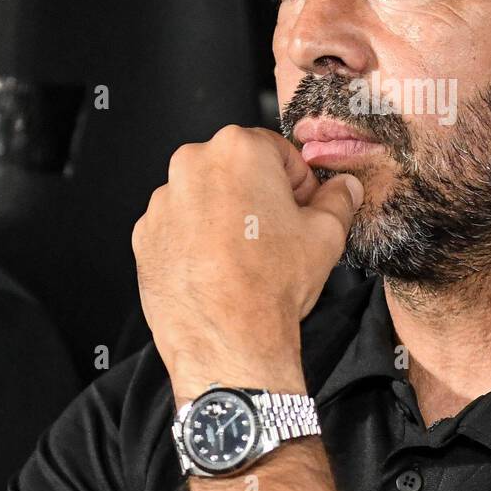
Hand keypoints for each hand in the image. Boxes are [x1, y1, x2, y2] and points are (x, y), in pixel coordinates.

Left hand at [131, 125, 363, 394]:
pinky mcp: (146, 234)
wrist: (227, 340)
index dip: (297, 182)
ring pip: (205, 196)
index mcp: (239, 150)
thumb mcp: (326, 235)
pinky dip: (197, 239)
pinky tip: (219, 267)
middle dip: (259, 194)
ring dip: (226, 215)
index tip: (302, 206)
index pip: (277, 150)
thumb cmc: (270, 285)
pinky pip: (179, 225)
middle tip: (278, 233)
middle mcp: (193, 165)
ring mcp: (164, 200)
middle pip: (237, 169)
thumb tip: (344, 189)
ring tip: (247, 255)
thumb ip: (338, 200)